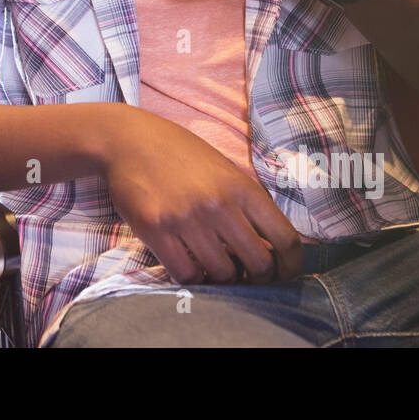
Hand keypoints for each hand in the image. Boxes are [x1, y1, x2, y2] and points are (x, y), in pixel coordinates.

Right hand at [101, 105, 302, 284]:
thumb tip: (269, 246)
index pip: (285, 239)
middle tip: (246, 277)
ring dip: (221, 279)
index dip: (291, 266)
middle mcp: (218, 203)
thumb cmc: (179, 154)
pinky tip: (190, 267)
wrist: (128, 139)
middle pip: (258, 264)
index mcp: (242, 186)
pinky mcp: (155, 230)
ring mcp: (186, 218)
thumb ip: (245, 203)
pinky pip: (186, 274)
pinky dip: (192, 278)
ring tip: (213, 269)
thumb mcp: (223, 169)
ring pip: (222, 274)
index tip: (284, 276)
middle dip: (257, 278)